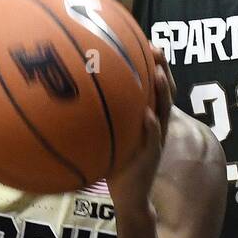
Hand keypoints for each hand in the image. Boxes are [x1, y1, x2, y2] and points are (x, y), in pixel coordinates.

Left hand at [109, 48, 173, 221]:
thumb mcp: (110, 136)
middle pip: (164, 91)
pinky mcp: (151, 157)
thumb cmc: (116, 163)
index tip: (146, 40)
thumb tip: (73, 94)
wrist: (130, 197)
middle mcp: (156, 124)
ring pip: (164, 112)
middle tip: (156, 48)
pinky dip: (152, 127)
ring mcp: (156, 139)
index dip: (153, 63)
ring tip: (158, 74)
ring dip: (162, 93)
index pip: (154, 85)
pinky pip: (153, 139)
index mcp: (147, 116)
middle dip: (162, 68)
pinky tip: (147, 116)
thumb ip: (103, 116)